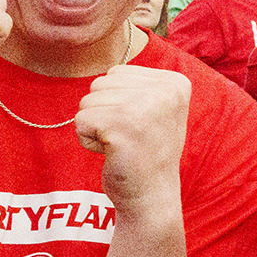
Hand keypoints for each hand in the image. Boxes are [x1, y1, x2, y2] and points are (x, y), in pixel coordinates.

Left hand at [77, 63, 189, 213]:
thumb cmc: (146, 152)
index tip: (140, 125)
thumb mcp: (156, 108)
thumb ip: (139, 84)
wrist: (152, 196)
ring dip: (95, 126)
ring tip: (120, 145)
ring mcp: (145, 107)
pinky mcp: (122, 126)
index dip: (117, 101)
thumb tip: (116, 60)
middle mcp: (165, 90)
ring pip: (88, 101)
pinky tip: (110, 153)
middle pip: (100, 83)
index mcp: (176, 82)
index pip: (118, 72)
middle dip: (103, 112)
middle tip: (128, 138)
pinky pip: (80, 120)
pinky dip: (87, 139)